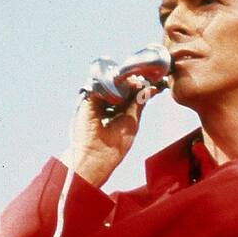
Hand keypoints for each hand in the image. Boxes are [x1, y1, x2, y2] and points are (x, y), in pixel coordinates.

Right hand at [59, 75, 162, 189]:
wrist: (96, 155)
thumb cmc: (115, 145)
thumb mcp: (132, 120)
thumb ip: (139, 102)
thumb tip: (150, 88)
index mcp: (118, 112)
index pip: (129, 92)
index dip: (137, 86)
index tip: (147, 81)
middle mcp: (106, 105)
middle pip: (119, 85)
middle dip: (130, 82)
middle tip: (139, 81)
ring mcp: (96, 102)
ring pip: (110, 82)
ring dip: (120, 82)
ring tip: (129, 86)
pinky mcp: (87, 100)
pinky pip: (99, 84)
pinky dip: (109, 84)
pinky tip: (118, 91)